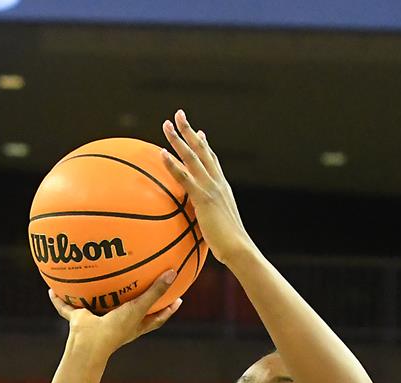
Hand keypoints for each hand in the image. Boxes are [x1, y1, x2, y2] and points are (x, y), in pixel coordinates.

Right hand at [51, 276, 181, 355]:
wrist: (90, 344)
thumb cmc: (117, 329)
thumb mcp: (138, 308)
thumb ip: (155, 291)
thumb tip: (173, 272)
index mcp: (133, 325)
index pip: (154, 318)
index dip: (166, 310)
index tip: (178, 299)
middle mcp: (116, 323)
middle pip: (127, 312)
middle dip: (131, 300)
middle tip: (139, 283)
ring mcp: (97, 322)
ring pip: (95, 308)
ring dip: (91, 298)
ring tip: (91, 280)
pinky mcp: (78, 321)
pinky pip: (66, 308)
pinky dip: (59, 300)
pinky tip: (51, 289)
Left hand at [160, 109, 251, 265]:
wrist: (238, 249)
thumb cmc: (230, 245)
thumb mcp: (220, 226)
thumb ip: (211, 218)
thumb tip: (205, 223)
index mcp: (222, 187)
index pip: (213, 161)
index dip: (204, 145)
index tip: (198, 132)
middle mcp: (218, 182)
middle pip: (202, 150)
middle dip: (189, 131)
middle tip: (178, 115)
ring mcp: (211, 188)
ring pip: (192, 157)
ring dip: (178, 139)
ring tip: (166, 125)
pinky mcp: (203, 198)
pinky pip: (184, 177)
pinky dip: (172, 164)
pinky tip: (162, 152)